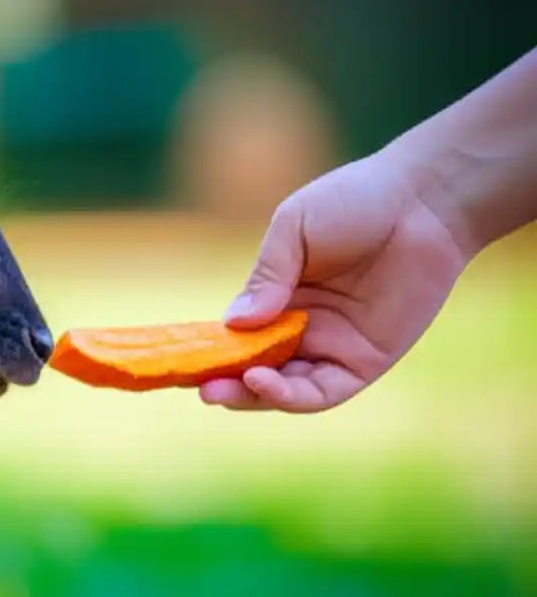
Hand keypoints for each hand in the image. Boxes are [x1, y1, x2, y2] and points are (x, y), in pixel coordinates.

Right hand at [200, 149, 471, 412]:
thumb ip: (267, 276)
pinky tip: (263, 380)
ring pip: (282, 389)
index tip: (175, 362)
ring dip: (250, 395)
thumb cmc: (354, 200)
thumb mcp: (294, 229)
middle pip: (252, 368)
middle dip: (223, 382)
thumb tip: (232, 325)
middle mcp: (300, 327)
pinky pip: (322, 391)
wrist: (422, 201)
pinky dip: (290, 396)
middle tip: (198, 388)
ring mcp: (331, 346)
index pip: (234, 335)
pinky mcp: (364, 361)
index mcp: (277, 295)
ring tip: (221, 390)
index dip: (207, 351)